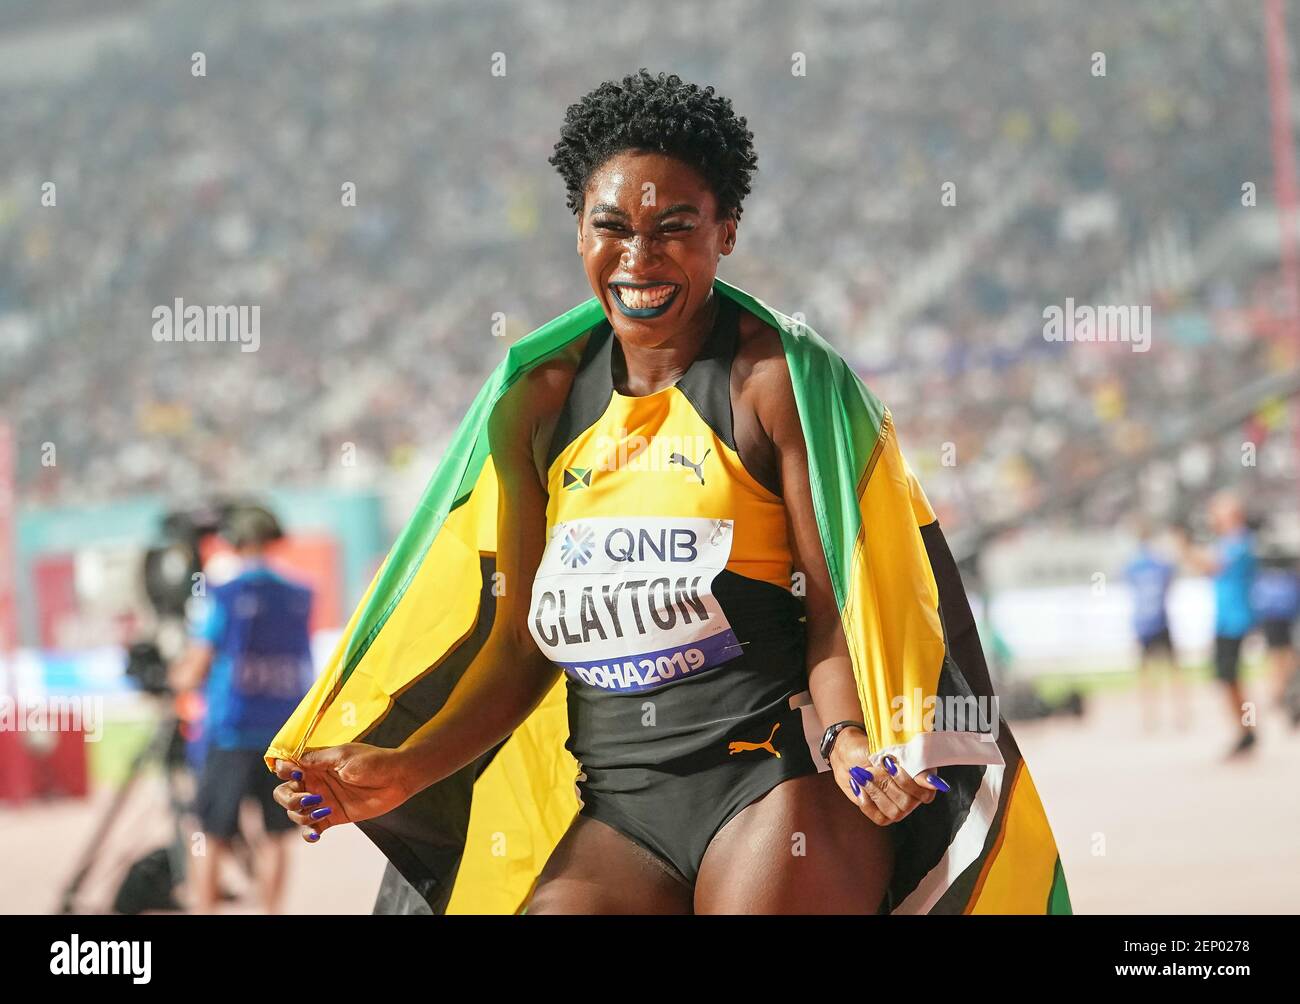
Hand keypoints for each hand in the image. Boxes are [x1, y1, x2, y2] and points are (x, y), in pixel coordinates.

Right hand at [273, 744, 411, 842]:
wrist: (397, 778)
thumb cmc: (373, 761)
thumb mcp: (343, 756)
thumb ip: (317, 760)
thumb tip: (290, 761)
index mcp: (315, 764)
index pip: (286, 769)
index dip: (284, 772)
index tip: (297, 775)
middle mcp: (315, 782)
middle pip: (284, 794)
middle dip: (289, 799)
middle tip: (309, 799)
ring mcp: (322, 801)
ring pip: (295, 813)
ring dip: (301, 815)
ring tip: (323, 809)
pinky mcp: (333, 816)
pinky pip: (312, 828)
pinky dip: (308, 834)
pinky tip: (316, 834)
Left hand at [828, 727, 943, 825]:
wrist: (849, 757)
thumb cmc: (870, 749)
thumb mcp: (884, 748)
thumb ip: (903, 761)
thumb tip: (921, 776)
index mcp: (920, 774)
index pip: (928, 787)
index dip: (919, 783)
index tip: (899, 768)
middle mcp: (914, 793)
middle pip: (909, 801)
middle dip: (887, 784)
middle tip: (873, 768)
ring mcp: (900, 806)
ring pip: (895, 812)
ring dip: (875, 792)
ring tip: (863, 775)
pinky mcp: (884, 815)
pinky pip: (880, 818)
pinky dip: (866, 801)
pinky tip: (858, 785)